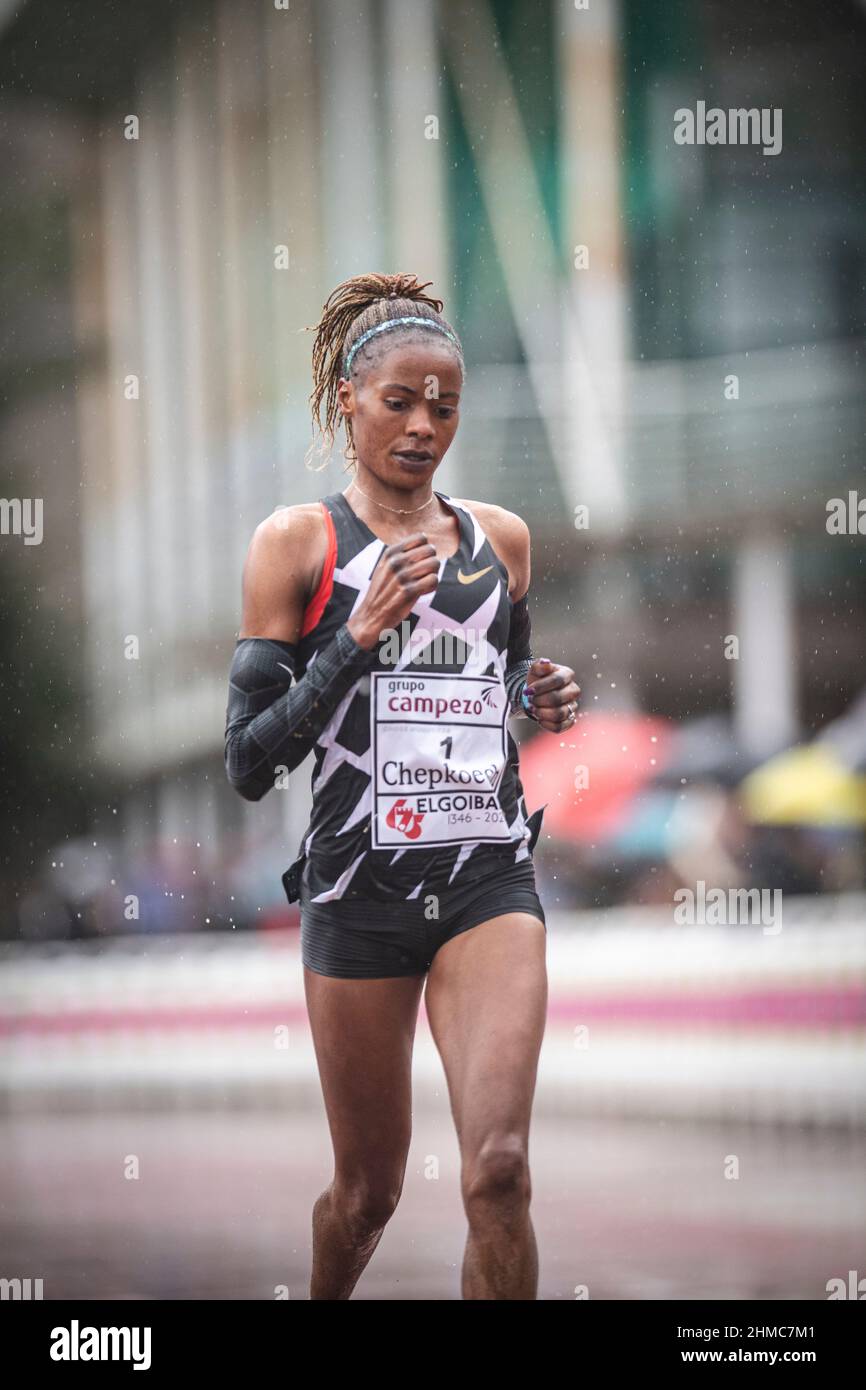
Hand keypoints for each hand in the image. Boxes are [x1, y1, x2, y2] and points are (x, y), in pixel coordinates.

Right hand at [347, 532, 438, 648]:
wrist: (371, 615)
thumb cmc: (382, 591)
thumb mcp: (385, 566)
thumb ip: (401, 554)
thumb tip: (425, 540)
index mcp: (390, 553)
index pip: (421, 537)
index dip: (425, 549)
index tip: (421, 560)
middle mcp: (395, 562)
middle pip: (431, 550)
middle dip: (432, 561)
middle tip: (425, 573)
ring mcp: (402, 577)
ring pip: (434, 563)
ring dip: (433, 574)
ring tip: (423, 582)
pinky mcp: (408, 592)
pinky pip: (434, 580)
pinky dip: (432, 586)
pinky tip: (423, 591)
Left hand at [524, 657, 579, 731]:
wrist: (536, 694)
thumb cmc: (537, 680)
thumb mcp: (535, 669)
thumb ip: (539, 665)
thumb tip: (546, 663)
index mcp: (567, 674)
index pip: (557, 680)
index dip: (541, 686)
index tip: (528, 690)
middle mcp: (573, 690)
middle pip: (558, 698)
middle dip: (539, 700)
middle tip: (530, 700)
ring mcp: (573, 706)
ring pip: (560, 714)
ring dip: (542, 713)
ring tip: (533, 709)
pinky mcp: (569, 720)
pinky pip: (561, 726)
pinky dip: (548, 725)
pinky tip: (540, 720)